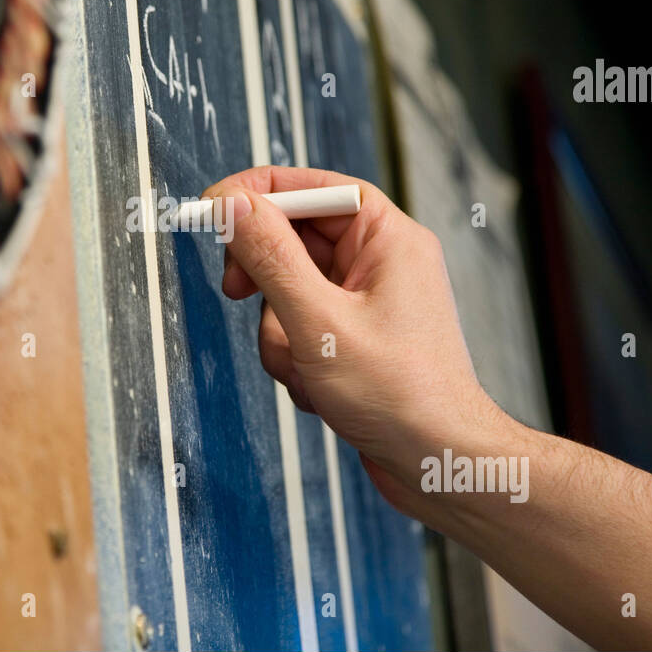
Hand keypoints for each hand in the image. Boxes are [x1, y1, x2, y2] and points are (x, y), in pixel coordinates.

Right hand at [204, 166, 507, 514]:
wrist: (441, 464)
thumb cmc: (400, 396)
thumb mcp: (319, 322)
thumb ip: (271, 258)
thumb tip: (233, 205)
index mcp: (387, 238)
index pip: (311, 188)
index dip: (255, 194)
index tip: (209, 211)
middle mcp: (380, 262)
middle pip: (293, 240)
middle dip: (264, 280)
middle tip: (236, 293)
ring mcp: (367, 303)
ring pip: (288, 293)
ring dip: (279, 334)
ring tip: (305, 369)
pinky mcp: (356, 340)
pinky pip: (301, 330)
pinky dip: (295, 360)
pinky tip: (318, 391)